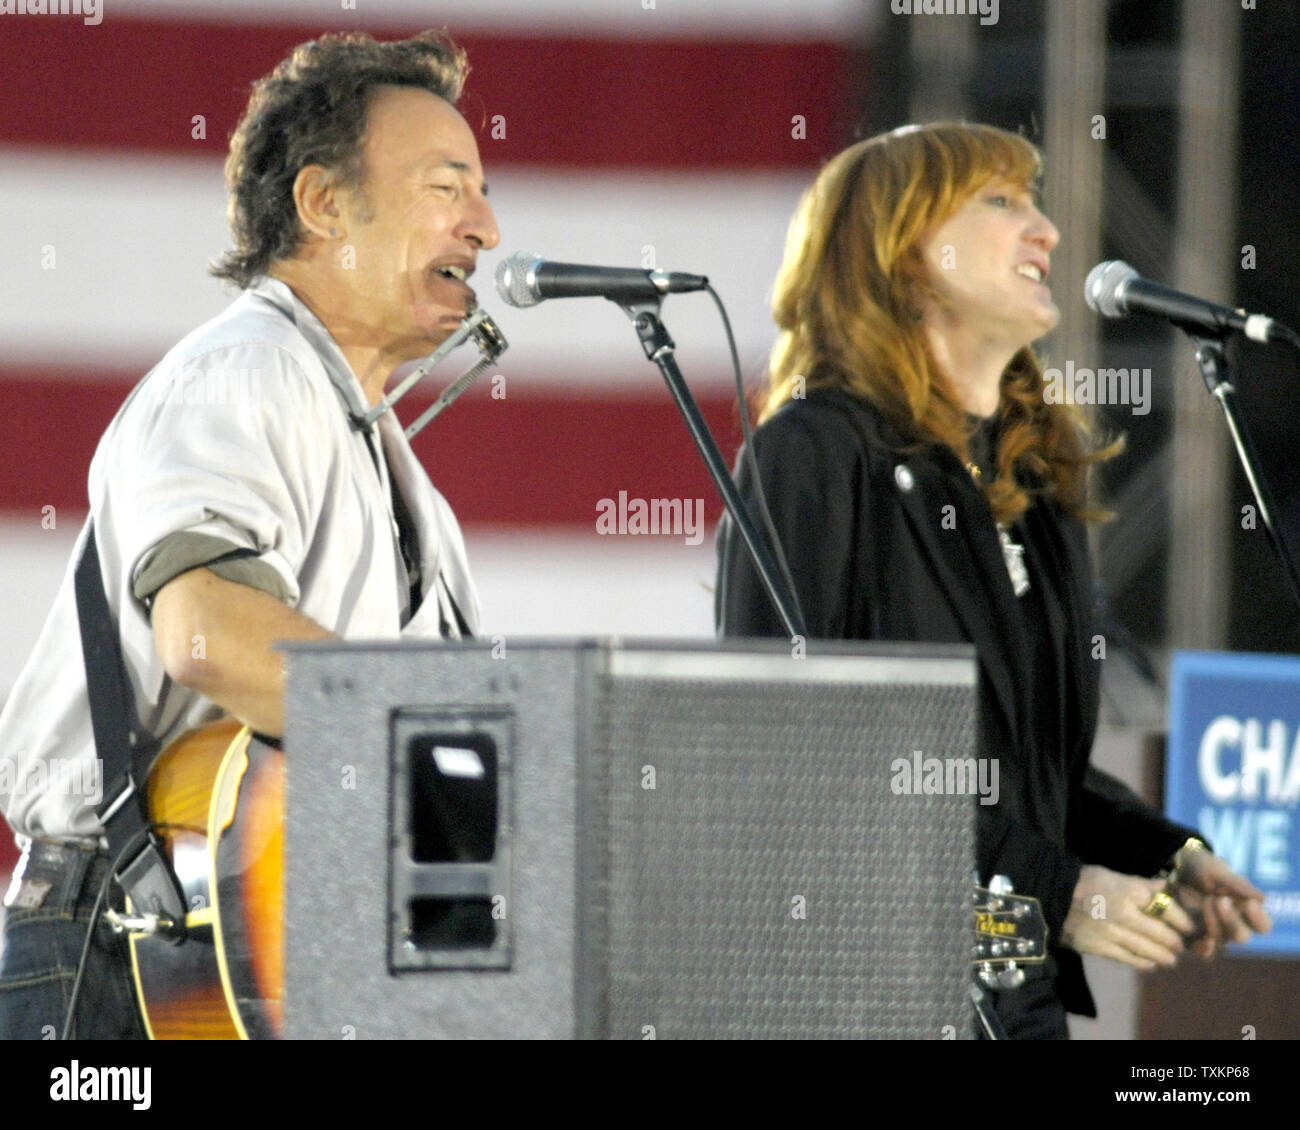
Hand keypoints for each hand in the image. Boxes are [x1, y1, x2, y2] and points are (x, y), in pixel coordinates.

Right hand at [1060, 864, 1194, 970]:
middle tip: (1181, 945)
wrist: (1051, 896)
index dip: (1182, 920)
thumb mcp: (1114, 875)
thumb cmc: (1085, 881)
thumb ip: (1142, 884)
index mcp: (1128, 892)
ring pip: (1149, 951)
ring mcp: (1112, 933)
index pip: (1166, 909)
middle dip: (1176, 943)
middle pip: (1162, 934)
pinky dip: (1144, 963)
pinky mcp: (1100, 948)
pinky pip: (1130, 960)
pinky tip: (1151, 964)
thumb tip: (1169, 887)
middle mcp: (1124, 914)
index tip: (1188, 926)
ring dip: (1165, 956)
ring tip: (1170, 958)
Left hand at [1169, 847, 1272, 958]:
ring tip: (1205, 900)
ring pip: (1221, 942)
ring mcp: (1214, 932)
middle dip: (1230, 920)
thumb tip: (1263, 898)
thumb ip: (1237, 884)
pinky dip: (1204, 949)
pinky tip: (1202, 940)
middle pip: (1241, 937)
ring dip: (1214, 925)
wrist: (1175, 868)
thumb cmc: (1203, 868)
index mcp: (1245, 911)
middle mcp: (1233, 925)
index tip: (1249, 904)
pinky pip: (1203, 951)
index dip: (1259, 919)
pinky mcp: (1195, 936)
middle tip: (1218, 899)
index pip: (1263, 926)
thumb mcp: (1217, 871)